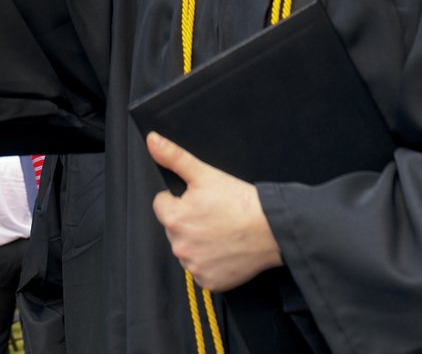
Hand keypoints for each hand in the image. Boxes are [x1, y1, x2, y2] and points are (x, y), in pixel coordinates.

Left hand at [147, 132, 282, 290]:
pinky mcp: (209, 282)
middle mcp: (179, 247)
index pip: (162, 204)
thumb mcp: (204, 172)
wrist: (269, 229)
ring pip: (187, 249)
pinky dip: (210, 260)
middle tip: (212, 213)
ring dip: (198, 241)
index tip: (198, 199)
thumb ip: (174, 156)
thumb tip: (152, 140)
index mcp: (173, 219)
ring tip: (220, 230)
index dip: (179, 198)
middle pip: (174, 228)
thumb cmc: (238, 201)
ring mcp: (194, 267)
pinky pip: (201, 269)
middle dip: (188, 219)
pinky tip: (224, 248)